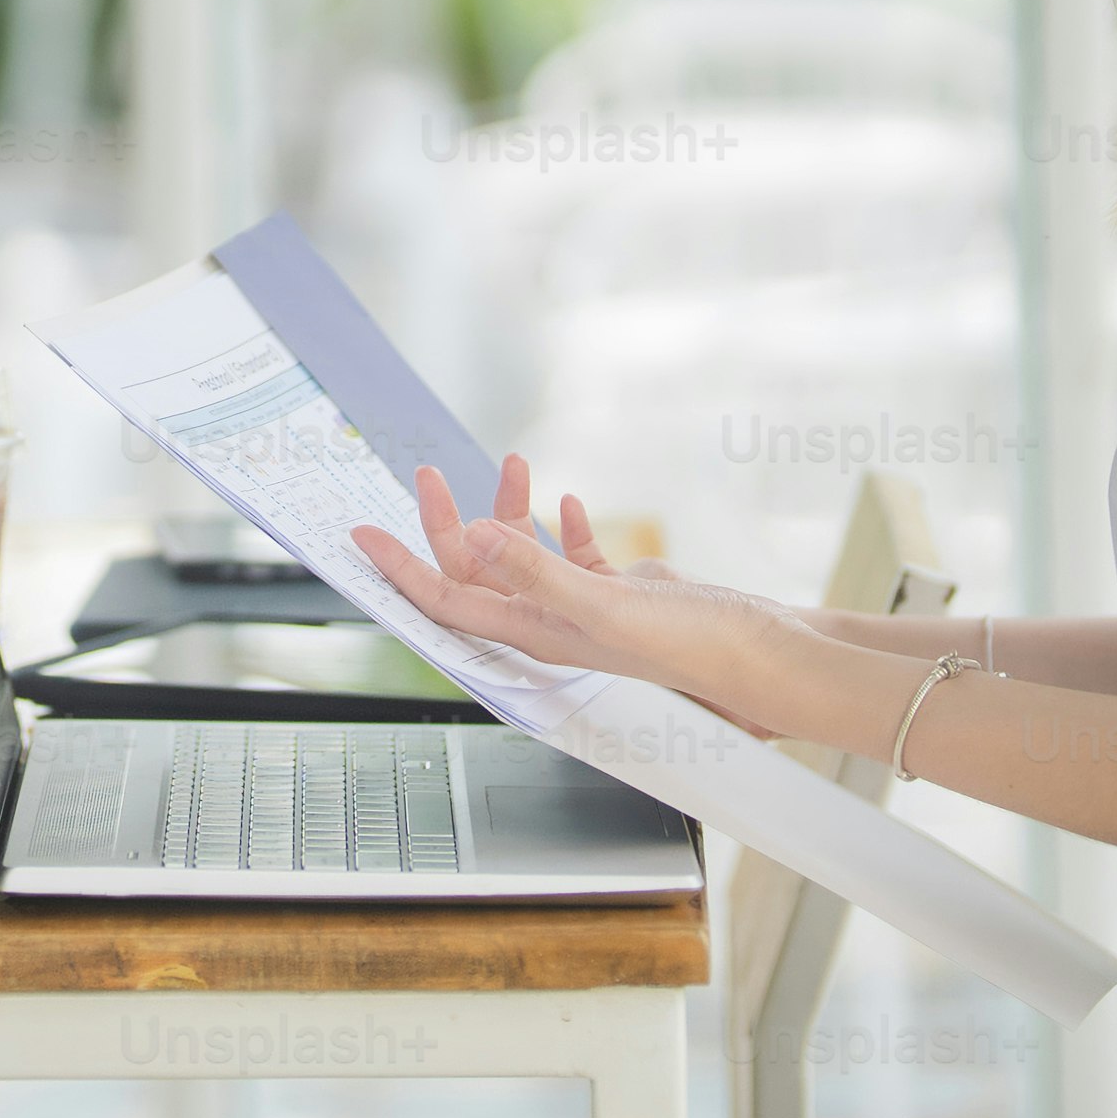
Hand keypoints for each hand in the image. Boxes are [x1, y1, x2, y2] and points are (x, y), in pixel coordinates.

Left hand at [348, 460, 795, 717]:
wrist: (755, 654)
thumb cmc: (687, 646)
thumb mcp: (602, 605)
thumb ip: (535, 572)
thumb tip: (472, 539)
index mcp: (533, 632)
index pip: (445, 600)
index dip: (399, 568)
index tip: (361, 535)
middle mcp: (548, 623)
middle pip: (474, 571)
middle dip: (445, 521)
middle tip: (425, 472)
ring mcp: (582, 608)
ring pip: (523, 555)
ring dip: (507, 508)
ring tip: (510, 463)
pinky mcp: (619, 595)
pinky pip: (575, 557)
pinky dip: (562, 526)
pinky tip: (567, 501)